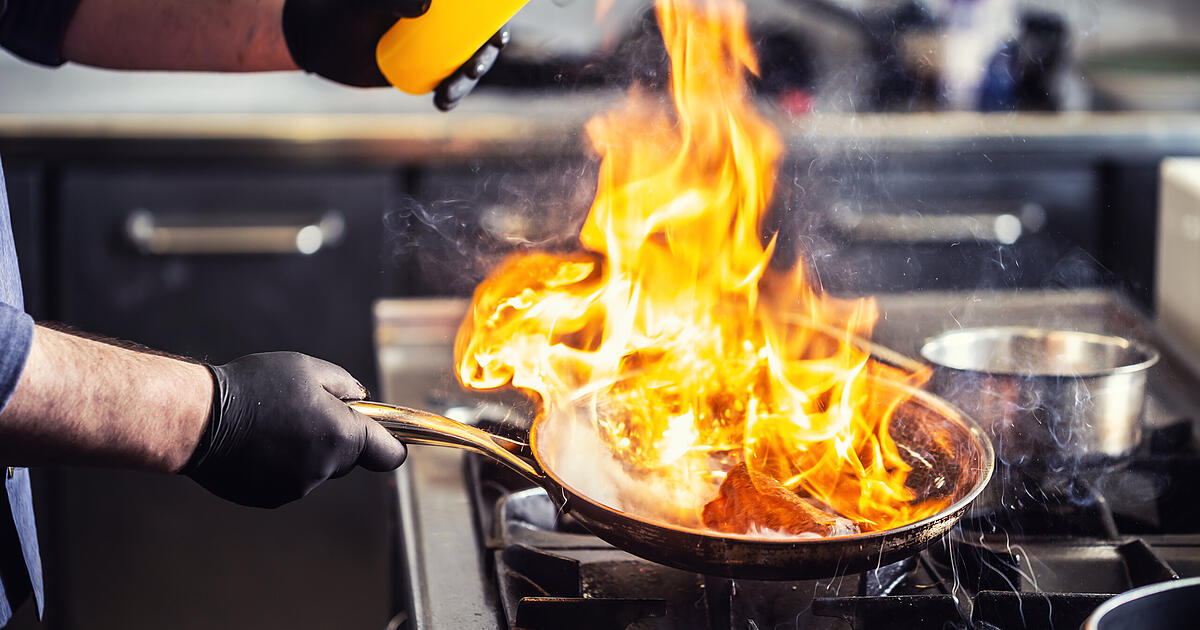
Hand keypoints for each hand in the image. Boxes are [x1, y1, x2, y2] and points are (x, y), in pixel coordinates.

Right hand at [182, 352, 405, 507]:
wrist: (200, 420)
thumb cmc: (256, 388)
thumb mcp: (308, 369)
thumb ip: (345, 385)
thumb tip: (360, 399)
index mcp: (343, 437)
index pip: (389, 454)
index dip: (391, 443)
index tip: (385, 436)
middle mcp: (324, 469)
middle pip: (347, 458)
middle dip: (335, 438)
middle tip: (304, 410)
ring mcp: (296, 488)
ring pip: (315, 469)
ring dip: (304, 450)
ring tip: (271, 423)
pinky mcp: (269, 498)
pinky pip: (287, 480)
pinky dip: (279, 465)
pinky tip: (255, 443)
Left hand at [282, 0, 507, 106]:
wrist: (320, 43)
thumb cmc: (339, 14)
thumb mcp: (363, 6)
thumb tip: (425, 4)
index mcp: (439, 2)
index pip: (477, 9)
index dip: (495, 21)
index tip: (497, 39)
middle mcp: (441, 18)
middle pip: (480, 36)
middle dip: (484, 57)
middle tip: (471, 71)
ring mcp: (435, 44)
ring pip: (466, 63)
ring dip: (466, 82)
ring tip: (446, 97)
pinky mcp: (426, 67)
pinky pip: (449, 81)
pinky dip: (452, 94)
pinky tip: (442, 104)